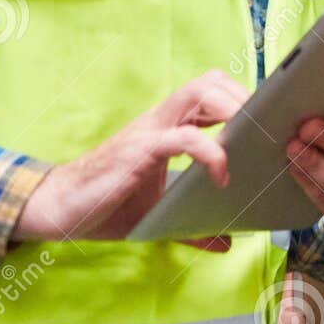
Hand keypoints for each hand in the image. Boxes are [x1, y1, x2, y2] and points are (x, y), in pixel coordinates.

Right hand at [12, 71, 247, 249]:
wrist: (58, 210)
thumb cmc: (106, 205)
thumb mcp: (159, 215)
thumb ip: (194, 226)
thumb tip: (225, 242)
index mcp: (167, 127)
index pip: (210, 93)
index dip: (240, 100)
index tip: (265, 124)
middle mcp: (160, 121)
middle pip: (209, 81)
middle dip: (242, 97)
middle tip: (263, 130)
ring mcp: (149, 131)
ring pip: (198, 93)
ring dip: (231, 110)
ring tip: (251, 140)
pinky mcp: (139, 149)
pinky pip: (185, 137)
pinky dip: (211, 152)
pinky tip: (222, 177)